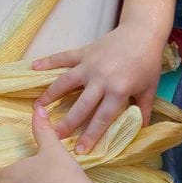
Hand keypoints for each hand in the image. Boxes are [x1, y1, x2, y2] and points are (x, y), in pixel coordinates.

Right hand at [33, 22, 163, 152]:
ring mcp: (90, 64)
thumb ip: (143, 110)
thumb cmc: (147, 62)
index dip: (91, 136)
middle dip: (67, 123)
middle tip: (53, 137)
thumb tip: (140, 130)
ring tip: (37, 108)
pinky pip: (63, 58)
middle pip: (81, 105)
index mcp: (118, 90)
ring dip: (51, 95)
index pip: (102, 118)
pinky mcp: (84, 52)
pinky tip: (33, 67)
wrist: (142, 31)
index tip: (79, 150)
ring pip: (66, 82)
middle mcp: (101, 79)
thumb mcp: (149, 89)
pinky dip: (48, 61)